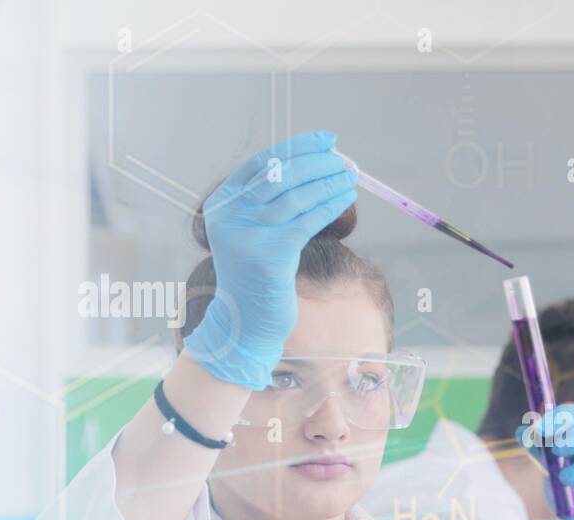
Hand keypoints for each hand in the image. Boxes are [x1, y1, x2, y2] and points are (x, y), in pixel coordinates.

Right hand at [183, 131, 359, 389]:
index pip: (261, 162)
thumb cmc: (258, 278)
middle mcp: (230, 215)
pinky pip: (306, 221)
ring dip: (328, 183)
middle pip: (280, 174)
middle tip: (344, 160)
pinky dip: (329, 206)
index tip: (326, 141)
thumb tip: (314, 168)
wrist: (246, 323)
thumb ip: (271, 203)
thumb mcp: (256, 233)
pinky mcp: (269, 255)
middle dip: (317, 163)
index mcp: (222, 203)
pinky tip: (345, 199)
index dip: (297, 148)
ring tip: (351, 177)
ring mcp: (247, 234)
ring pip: (296, 197)